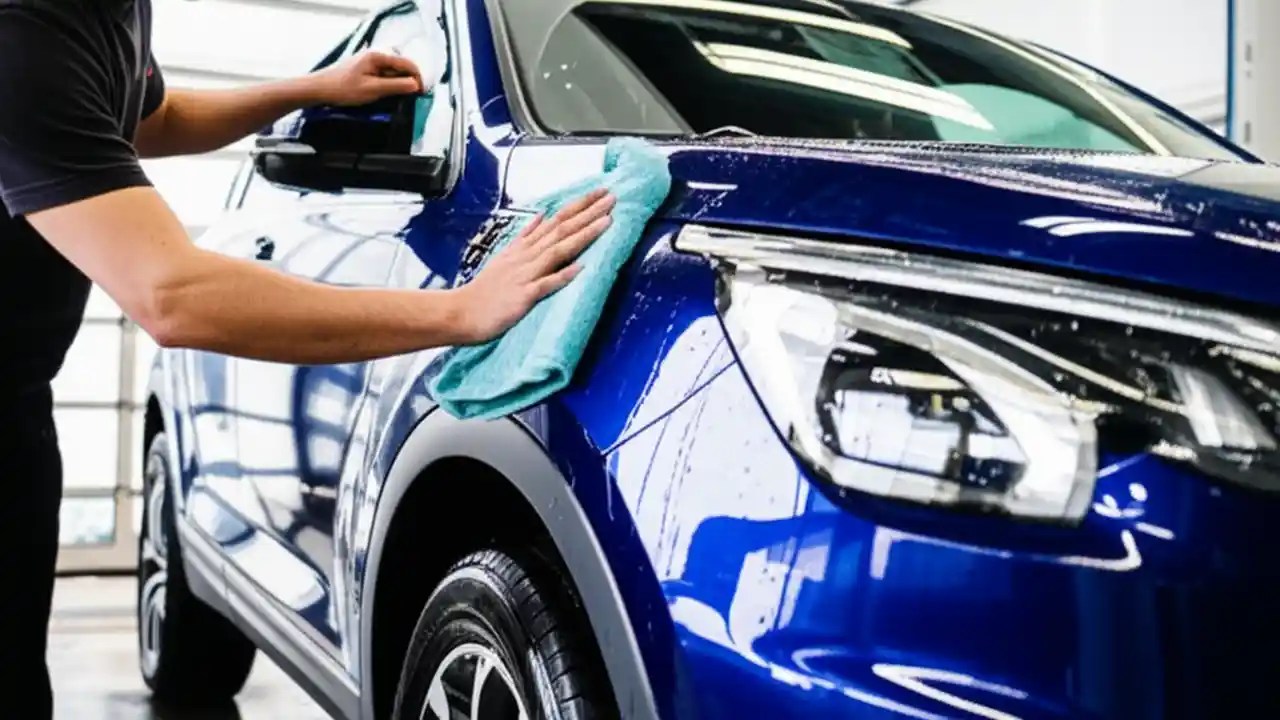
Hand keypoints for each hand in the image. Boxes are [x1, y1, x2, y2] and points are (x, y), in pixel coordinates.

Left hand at [309, 50, 423, 106]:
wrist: (320, 89)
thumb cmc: (344, 89)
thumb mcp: (373, 89)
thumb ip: (396, 86)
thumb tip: (416, 85)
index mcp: (379, 56)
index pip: (407, 64)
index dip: (418, 78)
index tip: (422, 94)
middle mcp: (376, 54)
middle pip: (402, 67)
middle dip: (409, 81)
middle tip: (413, 98)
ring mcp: (371, 61)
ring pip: (393, 72)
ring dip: (399, 84)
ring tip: (401, 98)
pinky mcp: (366, 68)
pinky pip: (384, 75)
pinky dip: (390, 84)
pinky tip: (388, 94)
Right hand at [454, 190, 615, 343]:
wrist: (461, 312)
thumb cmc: (485, 289)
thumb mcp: (505, 256)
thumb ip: (525, 237)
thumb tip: (541, 216)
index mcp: (524, 248)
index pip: (557, 220)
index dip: (580, 206)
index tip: (601, 194)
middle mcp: (527, 257)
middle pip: (562, 230)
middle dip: (588, 213)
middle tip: (611, 198)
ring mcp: (525, 275)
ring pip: (558, 251)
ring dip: (582, 235)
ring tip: (605, 222)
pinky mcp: (522, 297)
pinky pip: (544, 285)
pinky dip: (562, 276)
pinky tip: (580, 267)